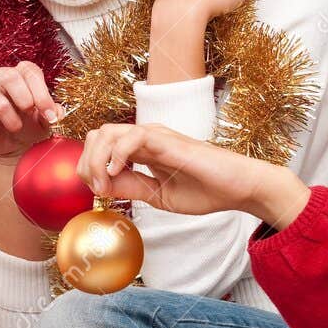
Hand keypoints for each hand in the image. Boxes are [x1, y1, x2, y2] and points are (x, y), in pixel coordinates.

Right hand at [0, 61, 61, 163]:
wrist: (11, 145)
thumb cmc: (29, 127)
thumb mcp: (46, 121)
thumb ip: (53, 113)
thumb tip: (57, 112)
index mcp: (23, 76)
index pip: (29, 71)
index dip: (41, 92)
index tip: (49, 114)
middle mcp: (2, 79)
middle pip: (9, 75)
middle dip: (22, 96)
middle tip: (29, 112)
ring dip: (7, 115)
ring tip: (15, 128)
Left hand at [76, 122, 308, 226]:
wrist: (239, 189)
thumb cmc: (206, 191)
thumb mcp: (158, 195)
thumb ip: (132, 188)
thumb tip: (102, 187)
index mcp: (142, 150)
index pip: (100, 148)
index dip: (90, 170)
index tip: (98, 194)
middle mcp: (145, 137)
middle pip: (97, 135)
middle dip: (88, 163)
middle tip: (98, 190)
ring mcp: (156, 136)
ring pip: (107, 132)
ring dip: (97, 160)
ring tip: (106, 184)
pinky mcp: (168, 140)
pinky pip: (132, 137)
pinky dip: (117, 155)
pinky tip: (118, 173)